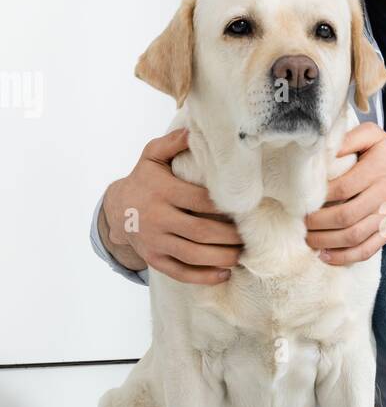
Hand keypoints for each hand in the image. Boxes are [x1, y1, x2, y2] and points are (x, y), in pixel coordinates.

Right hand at [103, 128, 243, 284]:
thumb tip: (195, 129)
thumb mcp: (152, 156)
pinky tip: (224, 273)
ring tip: (241, 253)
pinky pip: (181, 273)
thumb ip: (173, 143)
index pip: (199, 200)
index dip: (224, 206)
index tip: (245, 207)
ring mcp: (155, 241)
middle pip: (200, 231)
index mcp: (161, 190)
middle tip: (249, 235)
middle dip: (229, 236)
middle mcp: (157, 218)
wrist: (116, 210)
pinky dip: (204, 276)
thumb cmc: (143, 180)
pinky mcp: (154, 259)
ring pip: (193, 254)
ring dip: (222, 257)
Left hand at [305, 123, 385, 265]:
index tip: (303, 199)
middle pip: (347, 216)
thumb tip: (322, 151)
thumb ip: (348, 139)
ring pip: (355, 236)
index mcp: (378, 169)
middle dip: (318, 223)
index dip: (320, 197)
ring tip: (308, 239)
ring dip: (327, 241)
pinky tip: (325, 256)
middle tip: (300, 222)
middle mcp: (384, 194)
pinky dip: (345, 257)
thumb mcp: (373, 136)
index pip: (344, 187)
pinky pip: (368, 250)